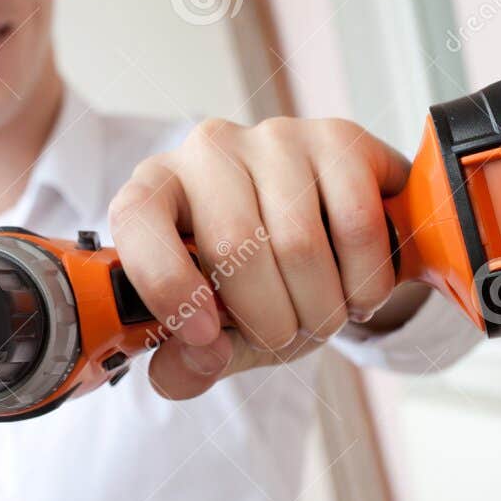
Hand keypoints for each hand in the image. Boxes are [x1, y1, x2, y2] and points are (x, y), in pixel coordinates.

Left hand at [107, 116, 426, 399]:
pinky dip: (365, 280)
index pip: (135, 217)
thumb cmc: (259, 284)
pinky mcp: (339, 138)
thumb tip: (198, 361)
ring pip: (299, 242)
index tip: (203, 335)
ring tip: (323, 314)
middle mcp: (208, 151)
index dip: (166, 282)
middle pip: (233, 244)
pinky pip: (356, 222)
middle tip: (285, 336)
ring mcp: (275, 138)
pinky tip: (359, 288)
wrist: (335, 240)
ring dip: (321, 308)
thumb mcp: (218, 332)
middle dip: (268, 319)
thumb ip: (189, 362)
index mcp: (156, 190)